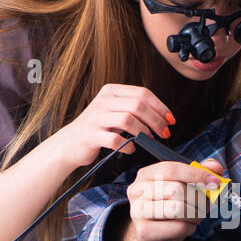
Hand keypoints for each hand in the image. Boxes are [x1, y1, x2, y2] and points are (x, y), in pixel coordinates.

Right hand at [56, 84, 174, 167]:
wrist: (70, 143)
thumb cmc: (98, 129)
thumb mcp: (114, 111)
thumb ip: (134, 109)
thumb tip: (163, 116)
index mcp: (111, 91)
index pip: (143, 93)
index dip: (160, 107)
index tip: (170, 120)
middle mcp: (103, 101)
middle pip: (138, 105)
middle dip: (156, 120)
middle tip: (164, 133)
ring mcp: (96, 118)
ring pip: (128, 120)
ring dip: (144, 132)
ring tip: (150, 140)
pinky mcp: (91, 136)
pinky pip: (115, 140)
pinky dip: (128, 146)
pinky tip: (131, 149)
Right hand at [114, 158, 227, 240]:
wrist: (153, 239)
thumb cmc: (169, 208)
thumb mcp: (183, 187)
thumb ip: (199, 173)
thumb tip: (214, 167)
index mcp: (146, 175)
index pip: (171, 169)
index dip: (196, 174)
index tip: (215, 181)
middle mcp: (137, 191)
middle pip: (176, 189)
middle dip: (199, 198)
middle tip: (206, 204)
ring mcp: (138, 212)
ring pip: (178, 209)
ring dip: (195, 214)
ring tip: (195, 216)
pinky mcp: (145, 232)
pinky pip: (179, 227)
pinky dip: (190, 228)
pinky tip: (186, 227)